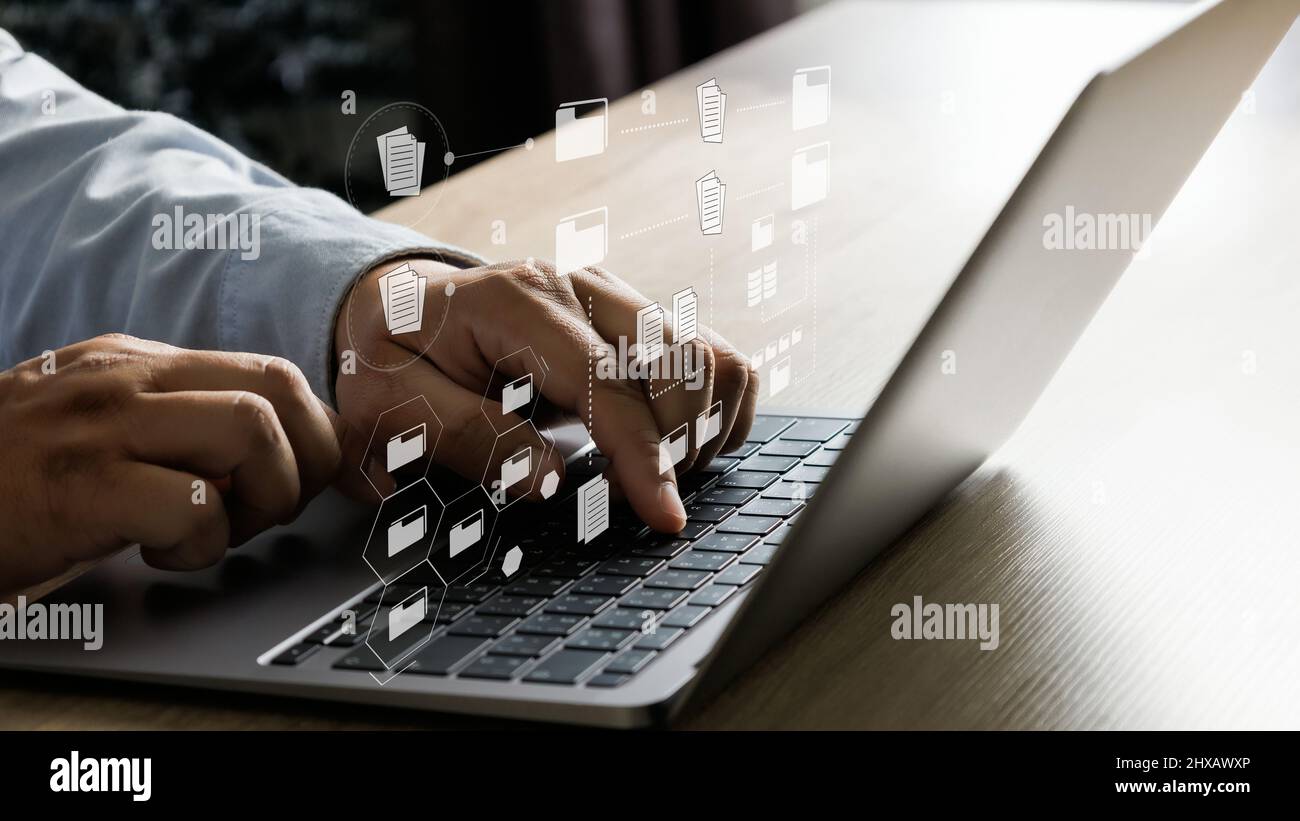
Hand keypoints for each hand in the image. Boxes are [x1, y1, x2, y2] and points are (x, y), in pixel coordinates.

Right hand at [0, 334, 341, 591]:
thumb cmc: (5, 473)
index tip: (307, 476)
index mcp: (135, 363)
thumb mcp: (92, 421)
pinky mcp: (80, 488)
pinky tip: (161, 554)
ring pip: (251, 434)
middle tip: (273, 507)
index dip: (314, 431)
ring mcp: (102, 429)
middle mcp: (125, 381)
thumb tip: (266, 449)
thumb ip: (170, 420)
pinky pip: (195, 506)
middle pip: (278, 391)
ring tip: (220, 530)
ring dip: (263, 497)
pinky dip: (203, 543)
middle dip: (307, 459)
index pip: (269, 372)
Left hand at [333, 258, 758, 531]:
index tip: (664, 517)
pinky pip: (713, 357)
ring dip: (703, 428)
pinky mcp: (637, 315)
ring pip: (710, 356)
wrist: (401, 308)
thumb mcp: (390, 406)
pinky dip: (715, 409)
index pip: (608, 380)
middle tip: (632, 502)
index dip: (643, 455)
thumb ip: (465, 437)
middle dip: (675, 447)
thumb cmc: (393, 358)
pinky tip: (674, 448)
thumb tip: (549, 481)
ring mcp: (616, 297)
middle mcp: (580, 288)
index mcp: (517, 301)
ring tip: (654, 475)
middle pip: (679, 364)